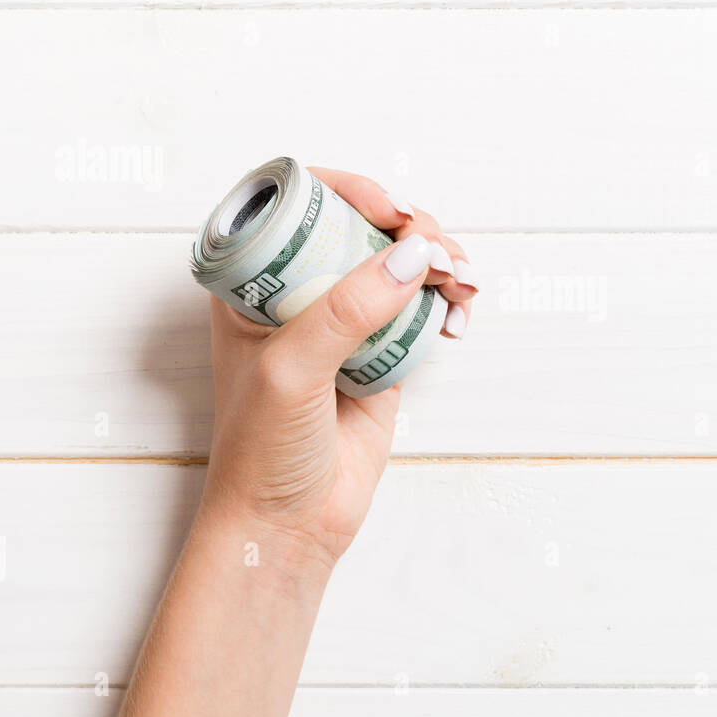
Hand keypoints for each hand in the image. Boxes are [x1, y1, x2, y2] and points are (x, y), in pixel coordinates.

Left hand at [202, 167, 477, 565]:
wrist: (286, 525)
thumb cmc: (260, 450)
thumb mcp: (292, 370)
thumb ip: (348, 310)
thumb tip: (413, 256)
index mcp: (254, 282)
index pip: (300, 206)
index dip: (349, 191)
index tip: (390, 208)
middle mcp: (299, 293)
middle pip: (361, 227)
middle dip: (410, 228)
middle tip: (438, 252)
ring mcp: (344, 323)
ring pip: (398, 264)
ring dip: (438, 261)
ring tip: (462, 282)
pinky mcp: (382, 353)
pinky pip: (422, 309)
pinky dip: (449, 301)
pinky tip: (461, 314)